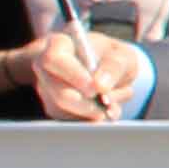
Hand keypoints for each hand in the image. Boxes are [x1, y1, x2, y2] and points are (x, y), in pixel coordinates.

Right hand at [22, 28, 146, 122]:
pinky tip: (106, 110)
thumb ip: (114, 67)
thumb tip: (100, 87)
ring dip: (94, 113)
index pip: (53, 60)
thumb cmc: (113, 57)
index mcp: (59, 45)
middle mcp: (47, 69)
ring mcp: (48, 91)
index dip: (73, 76)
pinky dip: (93, 120)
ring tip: (113, 104)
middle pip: (58, 93)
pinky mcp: (56, 110)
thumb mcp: (121, 55)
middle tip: (107, 106)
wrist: (110, 70)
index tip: (95, 88)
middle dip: (85, 105)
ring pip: (65, 112)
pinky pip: (73, 122)